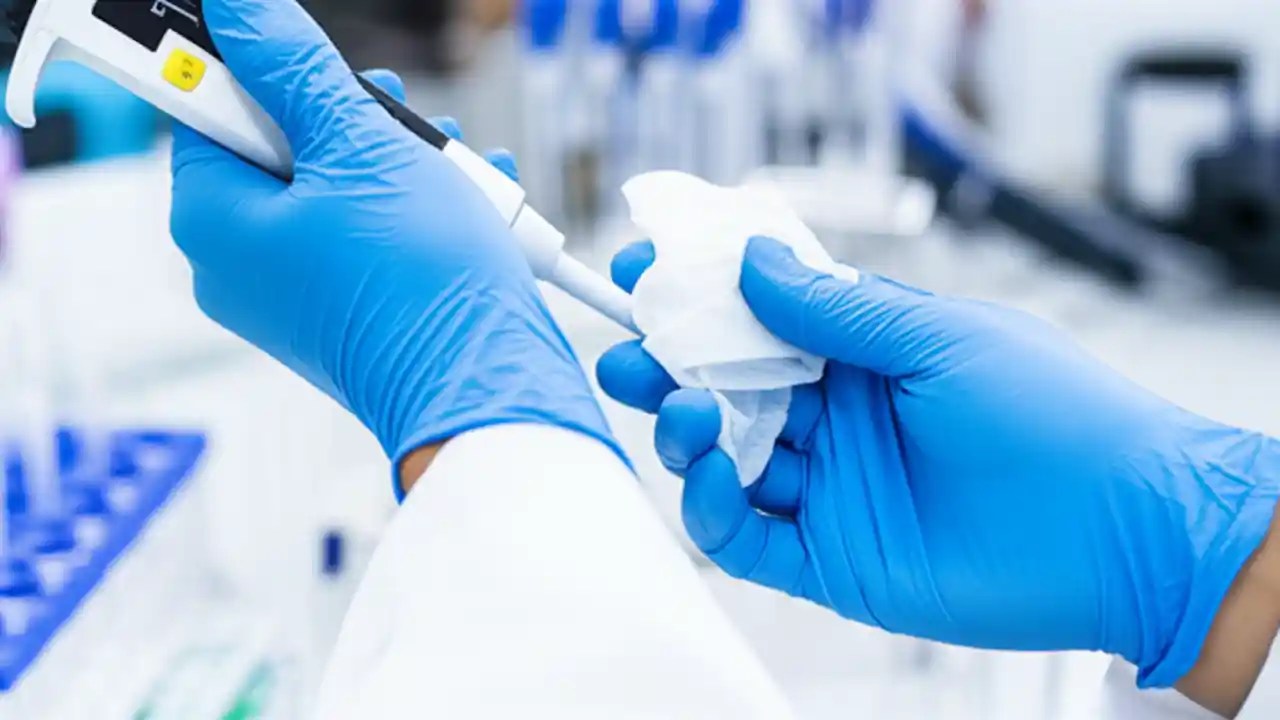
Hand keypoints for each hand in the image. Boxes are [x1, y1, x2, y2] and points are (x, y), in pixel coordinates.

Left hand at [170, 0, 619, 495]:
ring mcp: (292, 296)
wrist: (482, 387)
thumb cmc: (419, 284)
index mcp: (212, 219)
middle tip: (400, 115)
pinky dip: (411, 210)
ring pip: (333, 190)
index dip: (263, 71)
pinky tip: (468, 201)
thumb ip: (295, 68)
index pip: (204, 107)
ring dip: (398, 160)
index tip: (313, 61)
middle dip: (353, 119)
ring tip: (455, 162)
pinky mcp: (342, 316)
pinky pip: (362, 236)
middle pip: (278, 146)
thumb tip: (243, 13)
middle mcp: (238, 265)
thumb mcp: (361, 145)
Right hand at [597, 236, 1279, 688]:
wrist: (1124, 527)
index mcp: (864, 356)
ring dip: (684, 428)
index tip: (646, 268)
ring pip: (725, 459)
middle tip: (627, 345)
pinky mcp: (829, 561)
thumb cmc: (1054, 414)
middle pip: (727, 389)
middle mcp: (839, 421)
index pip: (758, 319)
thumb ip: (835, 308)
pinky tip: (712, 471)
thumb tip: (749, 259)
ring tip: (681, 407)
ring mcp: (831, 491)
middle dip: (667, 364)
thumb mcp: (938, 336)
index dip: (699, 295)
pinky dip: (712, 506)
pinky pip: (745, 536)